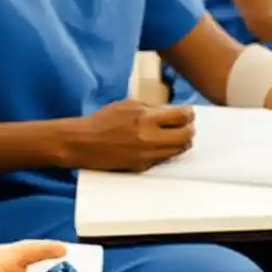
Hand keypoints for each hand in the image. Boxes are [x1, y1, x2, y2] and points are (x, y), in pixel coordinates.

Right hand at [65, 100, 194, 171]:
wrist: (82, 142)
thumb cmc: (101, 121)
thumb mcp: (126, 105)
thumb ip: (150, 109)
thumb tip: (170, 112)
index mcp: (144, 117)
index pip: (181, 116)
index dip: (188, 114)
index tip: (187, 114)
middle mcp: (149, 137)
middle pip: (186, 136)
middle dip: (189, 130)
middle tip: (186, 127)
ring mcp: (147, 154)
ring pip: (178, 150)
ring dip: (180, 143)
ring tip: (175, 137)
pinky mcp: (142, 166)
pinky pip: (164, 159)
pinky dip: (166, 152)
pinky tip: (159, 146)